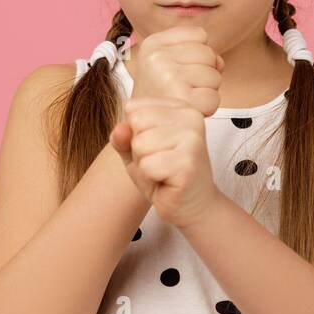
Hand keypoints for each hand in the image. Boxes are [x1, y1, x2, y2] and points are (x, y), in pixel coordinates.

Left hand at [110, 96, 219, 229]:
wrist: (193, 206)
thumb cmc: (164, 175)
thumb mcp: (136, 151)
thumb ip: (123, 137)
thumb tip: (120, 129)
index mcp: (179, 107)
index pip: (133, 107)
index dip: (134, 133)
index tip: (156, 147)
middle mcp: (190, 116)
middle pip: (136, 122)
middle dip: (139, 149)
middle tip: (159, 162)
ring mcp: (192, 138)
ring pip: (140, 144)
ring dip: (145, 165)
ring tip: (164, 171)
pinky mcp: (187, 162)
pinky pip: (147, 166)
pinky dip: (150, 178)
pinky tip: (168, 181)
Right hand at [128, 26, 223, 116]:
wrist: (144, 130)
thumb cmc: (163, 96)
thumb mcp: (171, 64)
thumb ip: (199, 52)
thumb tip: (219, 62)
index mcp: (153, 43)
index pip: (200, 35)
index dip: (197, 56)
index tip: (177, 72)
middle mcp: (156, 56)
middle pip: (209, 54)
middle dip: (203, 74)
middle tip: (182, 89)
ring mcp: (167, 76)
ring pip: (215, 76)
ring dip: (206, 91)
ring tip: (184, 99)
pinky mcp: (180, 98)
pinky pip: (213, 98)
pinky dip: (207, 108)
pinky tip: (189, 109)